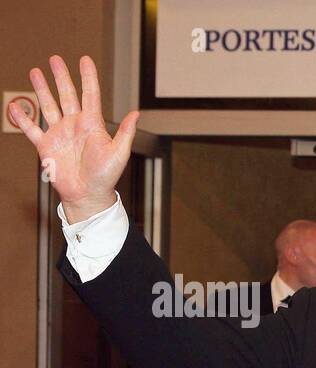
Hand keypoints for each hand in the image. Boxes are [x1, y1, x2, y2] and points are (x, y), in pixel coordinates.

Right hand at [8, 55, 138, 222]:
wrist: (88, 195)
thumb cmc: (106, 177)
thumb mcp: (119, 153)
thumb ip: (125, 132)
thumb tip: (136, 113)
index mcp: (93, 125)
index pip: (90, 95)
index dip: (88, 77)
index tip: (85, 60)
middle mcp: (75, 126)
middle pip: (67, 95)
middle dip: (61, 77)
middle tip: (55, 59)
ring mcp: (60, 134)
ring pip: (48, 106)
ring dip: (42, 89)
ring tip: (35, 72)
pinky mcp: (46, 146)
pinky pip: (31, 128)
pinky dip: (22, 118)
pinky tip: (16, 106)